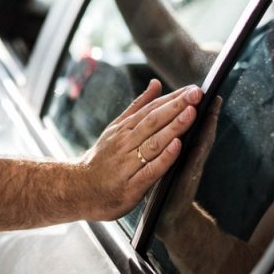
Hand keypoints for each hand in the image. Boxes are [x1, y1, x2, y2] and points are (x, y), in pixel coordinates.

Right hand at [77, 79, 201, 219]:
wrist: (78, 190)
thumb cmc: (101, 160)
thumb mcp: (116, 129)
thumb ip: (138, 107)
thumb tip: (156, 83)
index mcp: (124, 129)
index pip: (151, 109)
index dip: (173, 99)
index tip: (193, 89)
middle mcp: (125, 143)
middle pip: (153, 121)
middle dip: (176, 107)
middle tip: (196, 94)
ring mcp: (127, 164)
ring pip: (153, 142)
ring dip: (173, 127)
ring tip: (191, 114)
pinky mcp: (131, 186)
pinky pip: (150, 170)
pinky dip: (164, 158)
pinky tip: (177, 146)